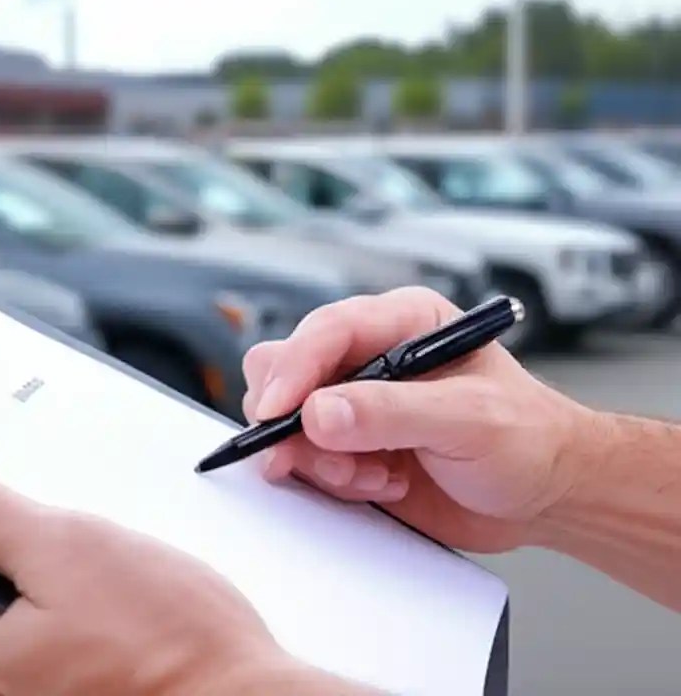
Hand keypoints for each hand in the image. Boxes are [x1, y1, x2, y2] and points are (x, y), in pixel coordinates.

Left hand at [0, 454, 372, 695]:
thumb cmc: (172, 646)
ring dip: (100, 609)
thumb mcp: (64, 548)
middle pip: (18, 609)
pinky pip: (98, 662)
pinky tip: (157, 637)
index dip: (23, 547)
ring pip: (63, 633)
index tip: (63, 545)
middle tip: (117, 580)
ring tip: (146, 610)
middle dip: (65, 580)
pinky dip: (125, 644)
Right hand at [243, 287, 592, 552]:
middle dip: (295, 419)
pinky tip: (381, 485)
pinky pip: (303, 460)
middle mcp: (368, 358)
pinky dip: (329, 481)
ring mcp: (353, 405)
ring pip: (287, 421)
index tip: (277, 411)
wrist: (545, 497)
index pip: (327, 331)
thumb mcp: (468, 420)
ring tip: (376, 477)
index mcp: (401, 324)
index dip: (294, 368)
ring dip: (318, 458)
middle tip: (328, 457)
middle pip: (286, 369)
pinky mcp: (347, 448)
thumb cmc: (528, 441)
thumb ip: (391, 413)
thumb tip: (318, 414)